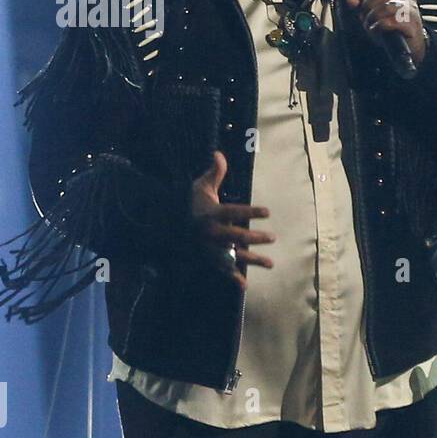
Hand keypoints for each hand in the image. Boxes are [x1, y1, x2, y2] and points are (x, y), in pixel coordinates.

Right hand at [190, 150, 273, 290]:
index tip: (267, 212)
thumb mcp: (198, 187)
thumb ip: (213, 174)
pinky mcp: (206, 258)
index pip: (234, 212)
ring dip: (252, 259)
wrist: (163, 224)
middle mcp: (211, 232)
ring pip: (234, 255)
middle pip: (236, 236)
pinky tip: (245, 284)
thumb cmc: (186, 203)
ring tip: (271, 263)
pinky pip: (221, 269)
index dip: (251, 212)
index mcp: (212, 213)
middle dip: (255, 238)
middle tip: (272, 238)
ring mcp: (210, 247)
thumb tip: (219, 153)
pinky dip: (232, 277)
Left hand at [344, 0, 426, 64]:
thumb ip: (363, 5)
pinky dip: (377, 26)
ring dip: (371, 17)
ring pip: (384, 6)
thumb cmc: (395, 28)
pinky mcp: (410, 23)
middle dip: (367, 6)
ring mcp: (410, 9)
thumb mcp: (376, 14)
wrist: (413, 47)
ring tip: (369, 25)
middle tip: (364, 17)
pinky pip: (389, 21)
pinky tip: (376, 30)